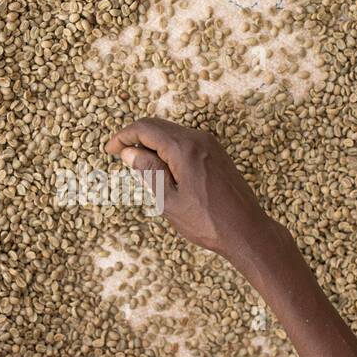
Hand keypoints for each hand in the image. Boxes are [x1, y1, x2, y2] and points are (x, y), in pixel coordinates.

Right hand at [106, 118, 273, 257]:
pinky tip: (163, 169)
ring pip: (172, 133)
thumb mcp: (169, 200)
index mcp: (184, 148)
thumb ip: (148, 171)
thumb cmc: (207, 221)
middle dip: (136, 138)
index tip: (110, 150)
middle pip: (159, 126)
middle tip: (120, 156)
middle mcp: (199, 139)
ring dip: (152, 144)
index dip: (123, 136)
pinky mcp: (217, 154)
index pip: (145, 129)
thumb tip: (130, 152)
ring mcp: (210, 145)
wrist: (246, 231)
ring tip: (139, 167)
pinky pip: (185, 142)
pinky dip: (168, 149)